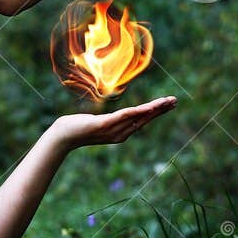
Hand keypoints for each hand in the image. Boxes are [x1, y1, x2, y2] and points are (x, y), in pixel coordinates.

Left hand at [49, 92, 177, 150]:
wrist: (62, 137)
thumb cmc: (77, 128)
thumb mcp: (97, 123)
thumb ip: (108, 121)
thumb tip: (115, 117)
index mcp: (120, 133)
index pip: (142, 121)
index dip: (156, 112)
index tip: (168, 104)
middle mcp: (120, 134)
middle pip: (145, 119)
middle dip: (160, 110)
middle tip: (175, 101)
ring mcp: (113, 130)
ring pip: (138, 118)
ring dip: (153, 109)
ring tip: (167, 102)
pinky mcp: (104, 125)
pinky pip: (123, 117)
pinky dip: (136, 112)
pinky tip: (146, 108)